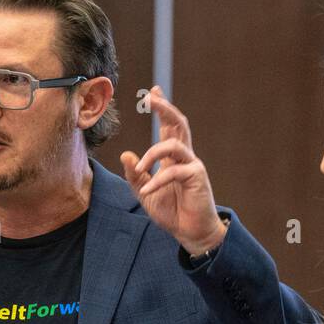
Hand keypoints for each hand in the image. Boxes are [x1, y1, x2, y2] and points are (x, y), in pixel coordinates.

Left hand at [120, 86, 226, 256]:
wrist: (191, 233)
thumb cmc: (172, 212)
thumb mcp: (145, 194)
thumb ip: (135, 176)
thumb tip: (126, 154)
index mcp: (172, 158)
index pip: (169, 126)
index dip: (162, 108)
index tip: (153, 91)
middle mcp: (184, 157)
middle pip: (178, 124)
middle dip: (165, 108)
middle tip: (152, 97)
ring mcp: (192, 165)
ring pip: (173, 144)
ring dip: (151, 154)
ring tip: (141, 171)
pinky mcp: (196, 177)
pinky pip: (173, 172)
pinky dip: (156, 181)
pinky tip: (146, 192)